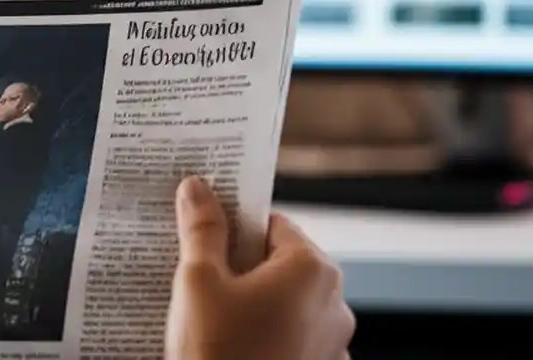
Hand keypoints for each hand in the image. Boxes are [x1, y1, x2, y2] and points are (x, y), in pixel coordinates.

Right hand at [165, 176, 354, 359]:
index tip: (205, 237)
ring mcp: (332, 342)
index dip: (234, 227)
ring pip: (286, 303)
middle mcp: (334, 302)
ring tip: (211, 318)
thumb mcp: (198, 282)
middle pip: (281, 263)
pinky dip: (267, 335)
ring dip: (255, 304)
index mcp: (311, 268)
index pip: (271, 223)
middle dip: (242, 267)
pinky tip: (231, 346)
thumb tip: (198, 188)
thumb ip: (201, 229)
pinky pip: (292, 338)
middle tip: (200, 278)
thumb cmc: (218, 353)